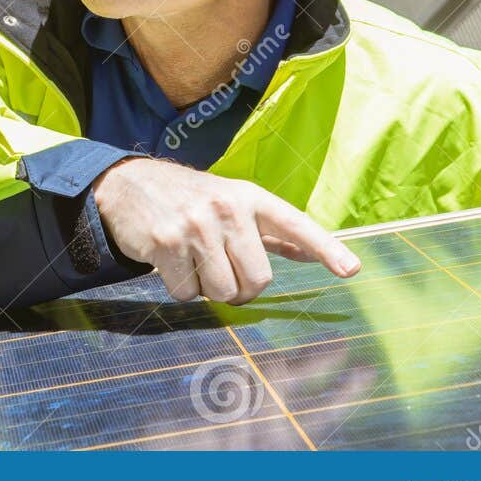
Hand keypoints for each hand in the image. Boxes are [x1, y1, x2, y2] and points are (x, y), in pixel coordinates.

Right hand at [93, 158, 360, 303]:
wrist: (129, 185)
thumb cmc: (191, 200)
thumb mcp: (233, 204)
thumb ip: (271, 232)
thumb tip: (310, 252)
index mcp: (250, 197)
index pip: (295, 225)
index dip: (326, 249)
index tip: (351, 269)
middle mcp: (227, 208)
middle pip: (258, 280)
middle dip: (240, 286)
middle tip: (221, 268)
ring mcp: (196, 226)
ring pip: (222, 293)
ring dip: (208, 289)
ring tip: (194, 260)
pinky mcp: (166, 243)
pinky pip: (188, 295)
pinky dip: (180, 288)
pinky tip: (171, 261)